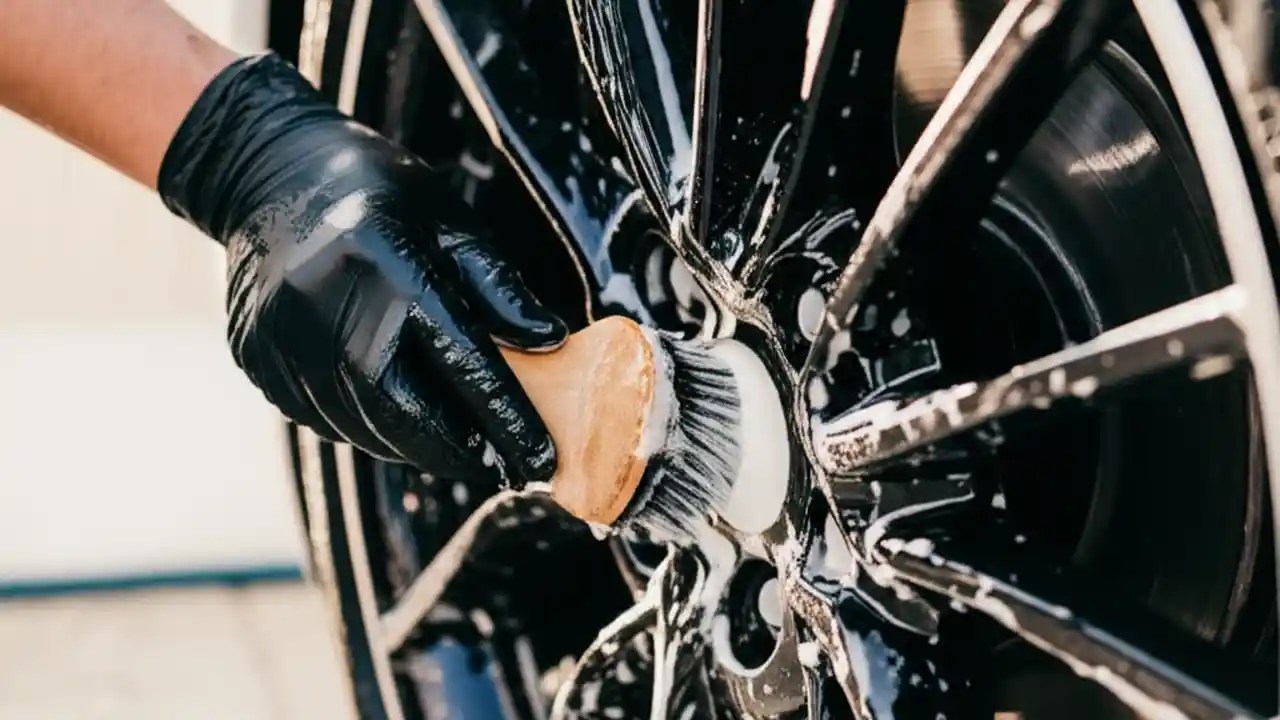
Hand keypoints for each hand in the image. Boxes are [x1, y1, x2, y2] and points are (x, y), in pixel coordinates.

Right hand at [158, 53, 566, 483]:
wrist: (267, 172)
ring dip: (418, 449)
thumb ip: (499, 289)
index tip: (541, 456)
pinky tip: (402, 425)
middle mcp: (325, 307)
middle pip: (403, 411)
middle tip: (504, 469)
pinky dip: (371, 431)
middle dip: (461, 451)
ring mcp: (280, 338)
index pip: (459, 360)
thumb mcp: (451, 223)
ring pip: (362, 427)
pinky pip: (323, 418)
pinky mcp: (256, 359)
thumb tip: (550, 344)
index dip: (504, 416)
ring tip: (462, 453)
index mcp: (385, 263)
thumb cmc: (376, 192)